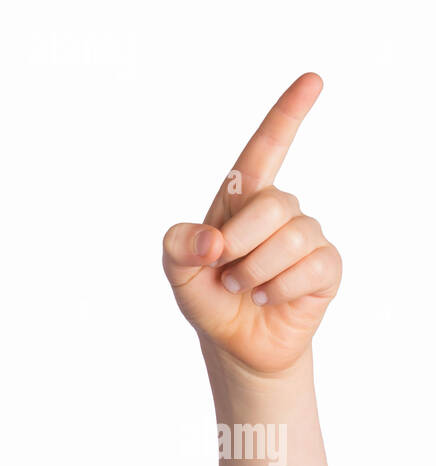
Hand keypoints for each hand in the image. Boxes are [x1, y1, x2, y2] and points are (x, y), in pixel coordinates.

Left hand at [162, 72, 341, 377]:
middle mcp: (277, 212)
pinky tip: (267, 298)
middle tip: (224, 273)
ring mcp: (306, 237)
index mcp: (241, 202)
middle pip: (273, 204)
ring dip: (256, 272)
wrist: (235, 345)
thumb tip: (210, 239)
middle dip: (242, 242)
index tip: (311, 81)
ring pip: (292, 238)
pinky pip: (310, 267)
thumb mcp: (178, 273)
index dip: (287, 115)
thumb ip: (178, 247)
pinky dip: (279, 289)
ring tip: (243, 289)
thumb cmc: (208, 299)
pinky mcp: (325, 267)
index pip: (264, 151)